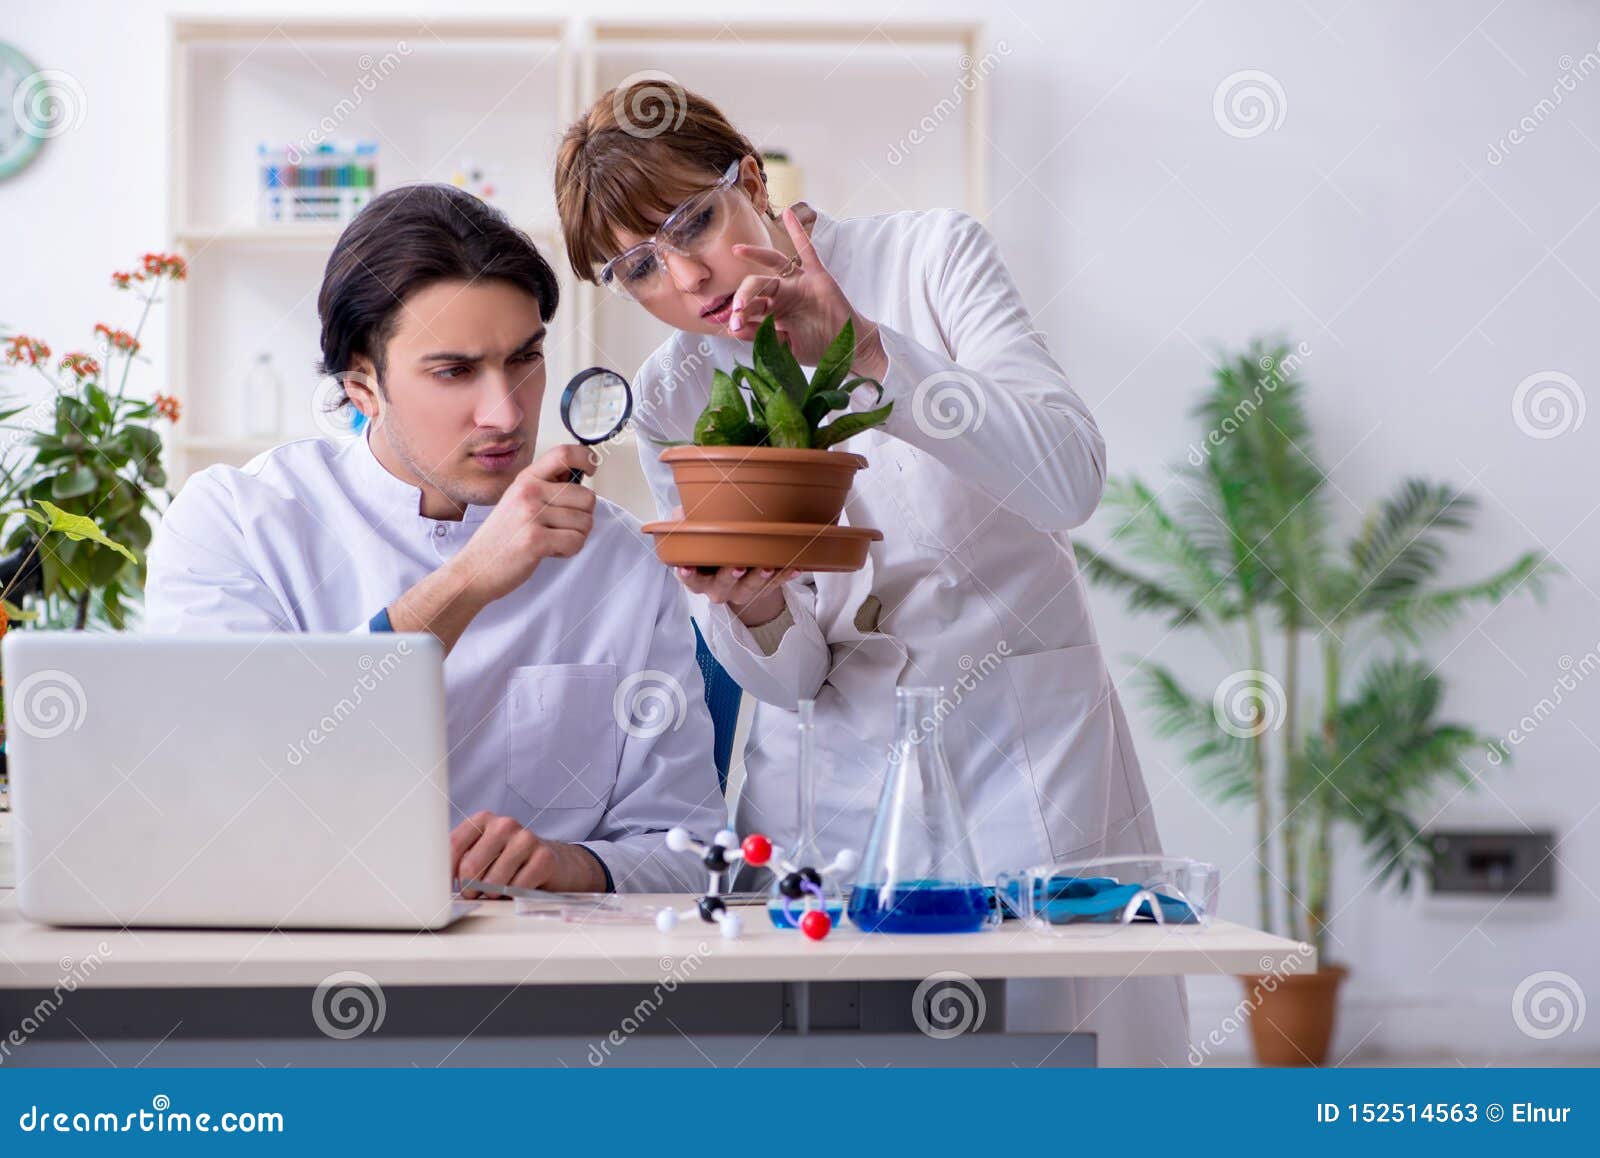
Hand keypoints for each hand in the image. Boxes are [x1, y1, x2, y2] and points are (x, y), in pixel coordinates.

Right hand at [449, 444, 597, 603]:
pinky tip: (549, 550)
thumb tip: (579, 479)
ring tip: (550, 540)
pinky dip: (568, 551)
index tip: (591, 469)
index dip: (586, 458)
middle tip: (561, 528)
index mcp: (526, 479)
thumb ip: (545, 488)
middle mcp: (529, 492)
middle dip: (583, 517)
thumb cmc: (500, 538)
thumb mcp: (517, 501)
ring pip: (585, 522)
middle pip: (587, 497)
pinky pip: (576, 541)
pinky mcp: (535, 539)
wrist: (474, 568)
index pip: (564, 454)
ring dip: (574, 537)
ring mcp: (531, 514)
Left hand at [450, 811, 605, 896]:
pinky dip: (513, 895)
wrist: (550, 863)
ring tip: (498, 890)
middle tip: (475, 893)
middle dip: (469, 888)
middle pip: (470, 866)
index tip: (448, 886)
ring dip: (492, 894)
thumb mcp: (481, 853)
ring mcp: (526, 838)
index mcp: (483, 820)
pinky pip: (517, 887)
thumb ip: (459, 859)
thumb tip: (434, 880)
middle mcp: (504, 824)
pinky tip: (518, 888)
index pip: (453, 846)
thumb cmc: (507, 860)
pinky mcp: (544, 857)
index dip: (446, 872)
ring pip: (493, 881)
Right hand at [664, 505, 798, 625]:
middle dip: (729, 577)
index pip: (689, 578)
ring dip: (759, 578)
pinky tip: (793, 566)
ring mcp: (741, 592)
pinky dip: (785, 576)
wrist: (733, 568)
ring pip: (750, 589)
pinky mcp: (762, 590)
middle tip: (737, 566)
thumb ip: (686, 522)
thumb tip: (682, 511)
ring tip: (767, 566)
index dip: (687, 574)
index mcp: (698, 576)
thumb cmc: (711, 545)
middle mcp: (718, 588)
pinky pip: (775, 585)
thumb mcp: (695, 533)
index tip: (687, 567)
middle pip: (721, 586)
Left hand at [727, 207, 887, 377]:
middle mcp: (783, 295)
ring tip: (737, 250)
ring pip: (774, 263)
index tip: (733, 325)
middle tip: (738, 307)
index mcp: (773, 313)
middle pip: (757, 285)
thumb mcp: (786, 348)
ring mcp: (799, 283)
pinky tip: (788, 214)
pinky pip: (806, 250)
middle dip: (745, 295)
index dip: (740, 315)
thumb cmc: (818, 349)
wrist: (847, 348)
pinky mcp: (817, 276)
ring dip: (756, 254)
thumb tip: (736, 328)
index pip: (751, 307)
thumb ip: (763, 338)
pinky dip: (797, 232)